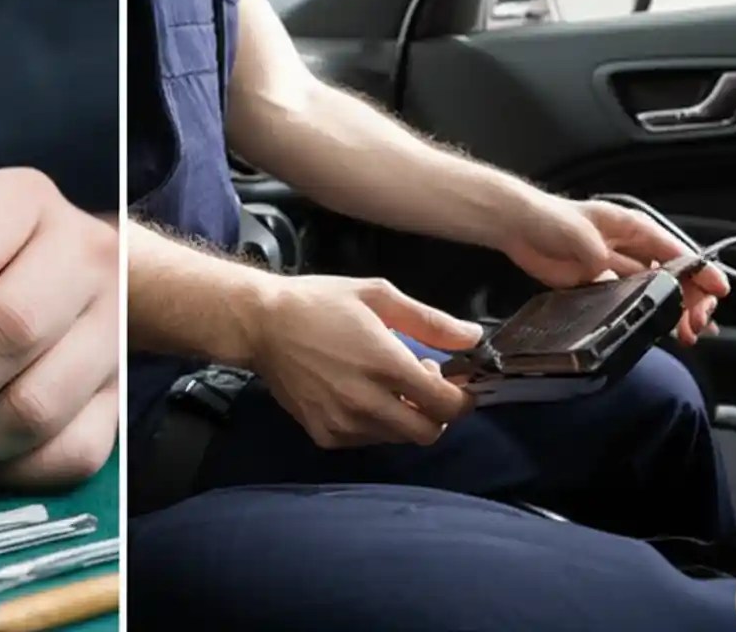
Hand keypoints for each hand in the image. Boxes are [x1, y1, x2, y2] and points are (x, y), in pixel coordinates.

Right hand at [249, 275, 481, 448]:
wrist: (261, 324)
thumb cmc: (321, 303)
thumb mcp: (378, 296)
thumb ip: (430, 321)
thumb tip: (474, 337)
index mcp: (385, 365)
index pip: (447, 404)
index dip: (461, 396)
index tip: (454, 380)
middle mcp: (367, 402)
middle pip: (428, 432)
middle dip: (437, 413)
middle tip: (421, 383)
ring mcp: (343, 423)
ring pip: (398, 438)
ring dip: (405, 417)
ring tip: (386, 385)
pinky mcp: (324, 434)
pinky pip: (367, 440)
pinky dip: (375, 424)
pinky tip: (360, 396)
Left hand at [502, 193, 728, 344]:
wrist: (516, 226)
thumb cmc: (548, 218)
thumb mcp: (577, 232)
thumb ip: (596, 253)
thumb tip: (607, 270)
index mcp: (633, 229)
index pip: (678, 252)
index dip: (700, 272)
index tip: (716, 292)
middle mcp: (629, 248)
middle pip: (672, 275)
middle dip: (690, 298)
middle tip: (696, 324)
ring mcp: (613, 267)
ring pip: (654, 290)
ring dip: (670, 310)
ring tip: (685, 333)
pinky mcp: (595, 283)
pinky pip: (627, 301)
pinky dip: (642, 314)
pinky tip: (653, 329)